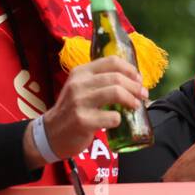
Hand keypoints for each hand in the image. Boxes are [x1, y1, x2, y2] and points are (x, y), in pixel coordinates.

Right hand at [24, 56, 147, 168]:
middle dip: (135, 86)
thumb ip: (100, 81)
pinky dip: (119, 119)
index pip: (112, 61)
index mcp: (80, 72)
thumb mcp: (80, 88)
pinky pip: (112, 117)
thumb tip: (133, 80)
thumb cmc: (72, 110)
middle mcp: (79, 84)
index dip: (130, 69)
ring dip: (131, 99)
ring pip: (116, 93)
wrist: (51, 134)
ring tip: (136, 105)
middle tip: (142, 94)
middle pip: (117, 77)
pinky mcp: (83, 121)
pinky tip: (117, 121)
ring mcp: (80, 102)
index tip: (138, 79)